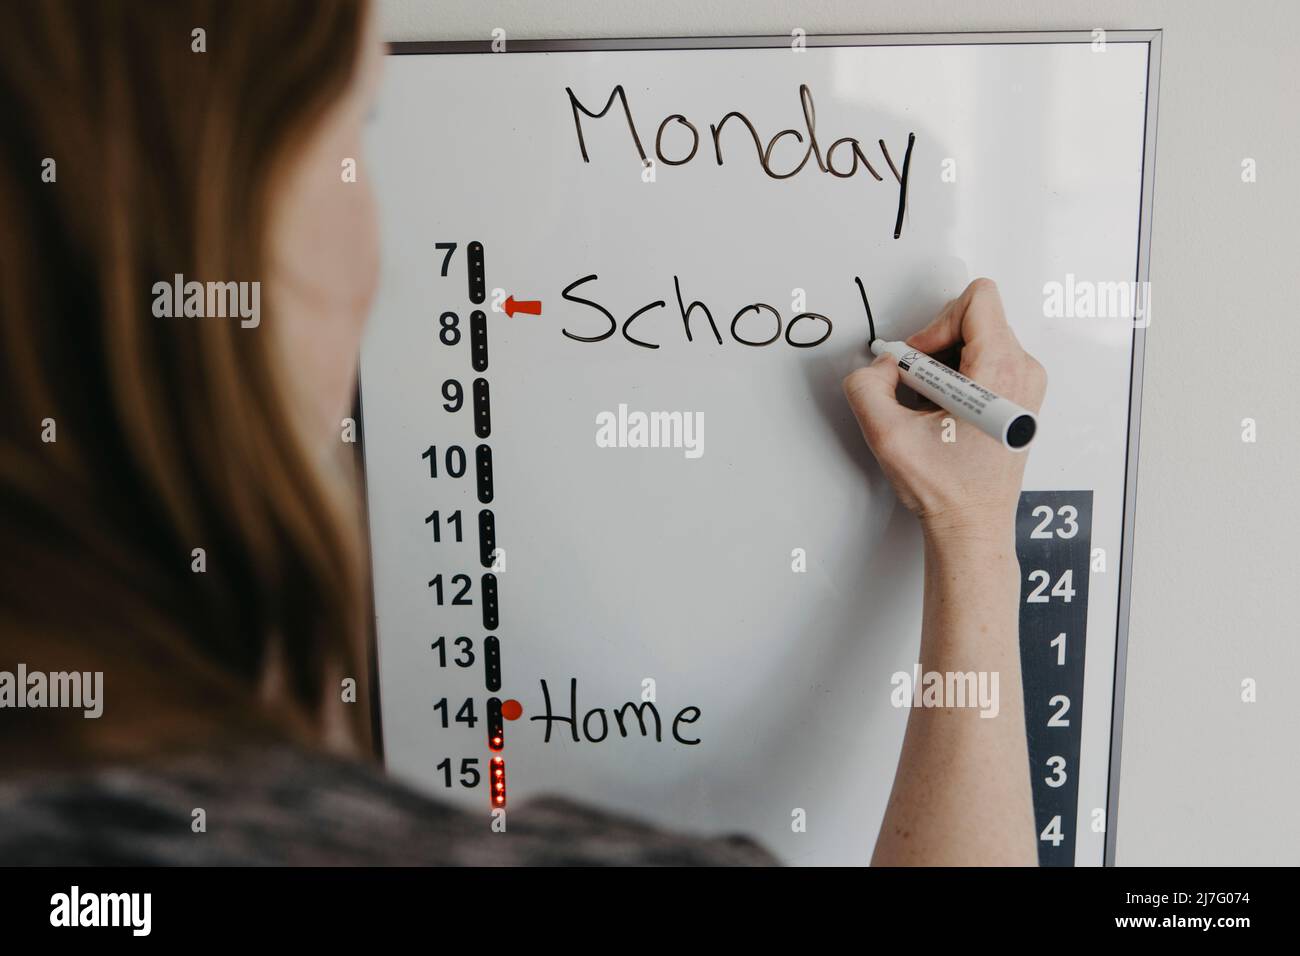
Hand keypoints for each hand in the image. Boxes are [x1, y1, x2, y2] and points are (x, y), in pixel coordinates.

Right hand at [842, 279, 1046, 542]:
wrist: (973, 525)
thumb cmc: (945, 489)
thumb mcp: (887, 436)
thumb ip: (866, 386)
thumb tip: (880, 364)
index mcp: (1002, 371)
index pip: (977, 299)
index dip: (935, 323)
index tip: (920, 361)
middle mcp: (1024, 372)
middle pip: (976, 318)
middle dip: (936, 347)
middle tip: (918, 389)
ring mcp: (1027, 385)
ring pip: (979, 340)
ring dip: (945, 365)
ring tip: (932, 408)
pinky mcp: (1021, 398)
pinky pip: (986, 362)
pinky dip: (958, 378)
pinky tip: (944, 414)